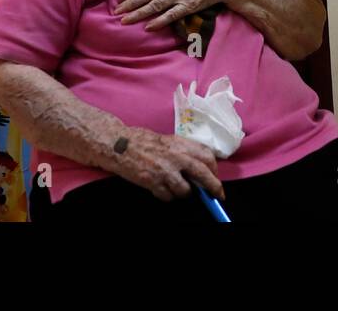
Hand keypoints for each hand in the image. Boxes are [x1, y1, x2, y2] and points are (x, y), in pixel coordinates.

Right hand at [109, 128, 223, 200]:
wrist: (120, 145)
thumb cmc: (144, 141)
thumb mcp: (169, 140)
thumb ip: (184, 152)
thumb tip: (200, 168)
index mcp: (181, 144)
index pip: (207, 156)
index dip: (215, 169)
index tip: (216, 177)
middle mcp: (176, 156)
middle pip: (203, 175)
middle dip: (213, 187)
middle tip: (218, 196)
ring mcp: (165, 170)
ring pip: (185, 190)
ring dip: (183, 192)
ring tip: (174, 187)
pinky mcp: (153, 182)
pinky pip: (168, 197)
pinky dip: (167, 196)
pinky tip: (160, 188)